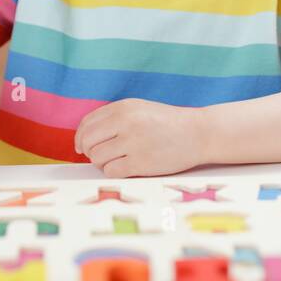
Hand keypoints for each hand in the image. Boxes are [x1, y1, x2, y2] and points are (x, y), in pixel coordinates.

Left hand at [73, 99, 209, 177]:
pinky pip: (111, 171)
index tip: (82, 146)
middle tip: (99, 156)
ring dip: (102, 163)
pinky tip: (126, 168)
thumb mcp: (139, 110)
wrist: (199, 133)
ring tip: (117, 161)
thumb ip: (114, 118)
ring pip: (97, 158)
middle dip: (89, 151)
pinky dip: (114, 172)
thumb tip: (84, 138)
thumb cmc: (168, 123)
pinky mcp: (141, 163)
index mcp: (123, 108)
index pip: (87, 123)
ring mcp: (133, 143)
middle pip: (88, 141)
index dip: (80, 137)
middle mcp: (125, 123)